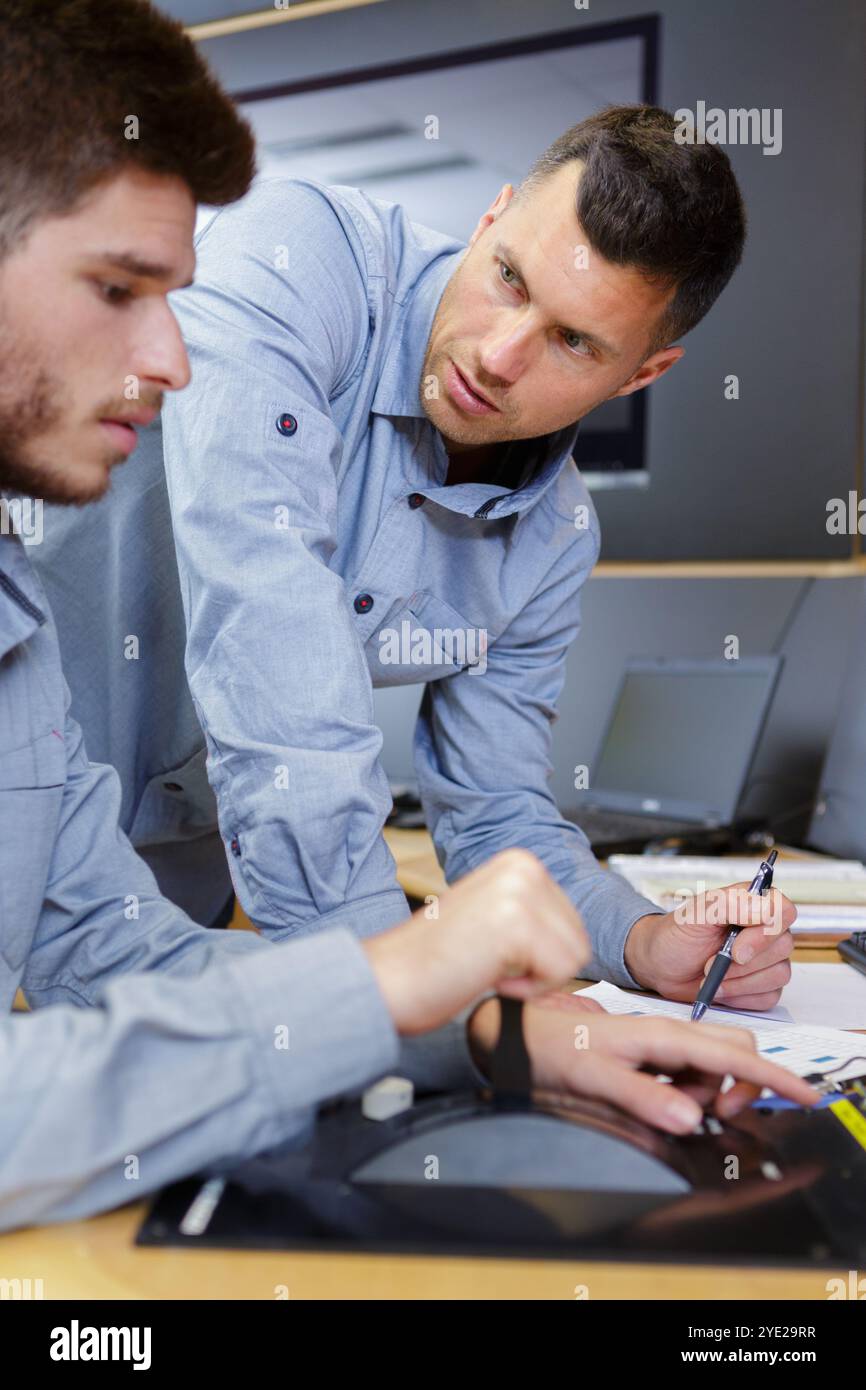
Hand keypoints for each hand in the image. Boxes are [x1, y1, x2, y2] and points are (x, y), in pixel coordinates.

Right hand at [363, 849, 589, 1034]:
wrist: (388, 979)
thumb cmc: (433, 960)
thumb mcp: (494, 915)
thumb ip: (532, 911)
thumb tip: (575, 931)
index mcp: (520, 862)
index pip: (573, 923)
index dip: (538, 954)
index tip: (494, 950)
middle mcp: (523, 867)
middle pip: (579, 939)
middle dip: (540, 965)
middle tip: (488, 961)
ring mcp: (520, 892)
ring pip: (573, 956)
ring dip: (534, 978)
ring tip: (487, 965)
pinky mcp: (517, 923)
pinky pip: (558, 973)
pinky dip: (526, 990)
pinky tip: (487, 974)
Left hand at [466, 994, 819, 1133]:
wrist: (517, 1033)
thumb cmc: (551, 1048)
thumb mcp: (594, 1078)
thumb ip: (644, 1098)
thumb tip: (692, 1117)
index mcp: (661, 1035)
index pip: (734, 1055)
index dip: (774, 1077)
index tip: (805, 1095)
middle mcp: (665, 1033)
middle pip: (733, 1053)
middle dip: (740, 1084)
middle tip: (711, 1111)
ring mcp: (658, 1042)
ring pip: (711, 1066)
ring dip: (706, 1091)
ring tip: (664, 1103)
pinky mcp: (649, 1053)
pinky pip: (686, 1073)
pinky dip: (685, 1091)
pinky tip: (654, 1096)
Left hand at [624, 883, 795, 1010]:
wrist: (660, 966)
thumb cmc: (676, 935)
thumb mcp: (695, 913)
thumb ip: (730, 904)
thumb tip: (765, 907)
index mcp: (753, 904)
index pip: (785, 911)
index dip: (766, 933)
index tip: (736, 949)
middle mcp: (764, 930)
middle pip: (783, 947)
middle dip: (743, 963)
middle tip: (710, 963)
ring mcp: (765, 959)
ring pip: (779, 974)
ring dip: (740, 982)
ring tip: (712, 977)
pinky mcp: (761, 985)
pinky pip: (770, 996)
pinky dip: (742, 997)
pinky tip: (721, 989)